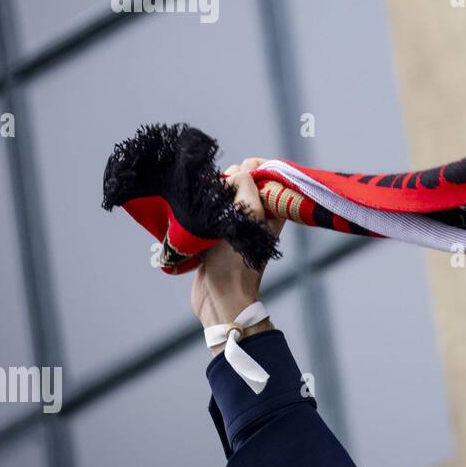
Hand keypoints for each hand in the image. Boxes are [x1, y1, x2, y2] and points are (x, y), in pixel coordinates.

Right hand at [190, 157, 283, 344]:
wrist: (219, 298)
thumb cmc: (237, 262)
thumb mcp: (248, 220)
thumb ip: (246, 190)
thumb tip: (241, 170)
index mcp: (270, 210)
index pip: (263, 175)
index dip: (251, 168)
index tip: (238, 172)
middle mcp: (255, 215)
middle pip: (238, 181)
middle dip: (227, 179)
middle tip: (220, 196)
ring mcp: (234, 223)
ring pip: (221, 194)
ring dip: (211, 193)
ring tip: (207, 204)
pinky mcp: (215, 233)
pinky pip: (209, 209)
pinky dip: (201, 206)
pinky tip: (195, 208)